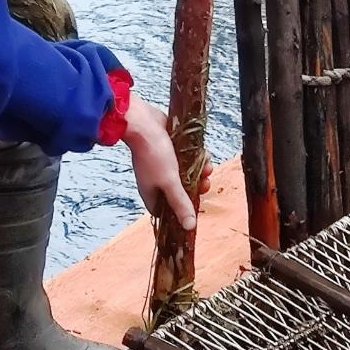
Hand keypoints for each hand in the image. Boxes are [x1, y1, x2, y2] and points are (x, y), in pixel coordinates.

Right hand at [122, 96, 203, 230]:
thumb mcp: (169, 182)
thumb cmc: (152, 154)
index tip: (195, 207)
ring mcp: (163, 166)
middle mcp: (157, 181)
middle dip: (196, 188)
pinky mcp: (170, 151)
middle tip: (205, 183)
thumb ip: (180, 203)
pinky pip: (187, 159)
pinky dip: (196, 157)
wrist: (142, 122)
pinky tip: (203, 153)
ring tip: (206, 166)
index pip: (167, 212)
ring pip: (186, 174)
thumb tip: (189, 227)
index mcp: (152, 193)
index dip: (182, 212)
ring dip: (199, 171)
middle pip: (181, 192)